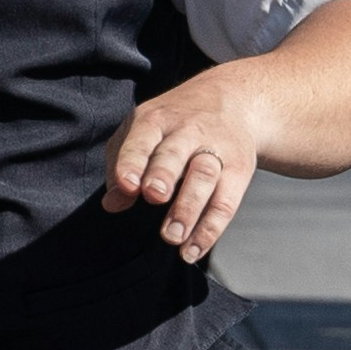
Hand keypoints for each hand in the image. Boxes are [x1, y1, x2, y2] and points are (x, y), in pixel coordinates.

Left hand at [104, 62, 284, 259]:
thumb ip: (120, 165)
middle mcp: (188, 131)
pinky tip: (192, 250)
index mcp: (156, 120)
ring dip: (188, 208)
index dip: (133, 162)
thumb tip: (112, 204)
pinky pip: (225, 203)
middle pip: (175, 153)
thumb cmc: (172, 123)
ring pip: (204, 176)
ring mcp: (216, 149)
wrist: (233, 99)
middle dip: (164, 174)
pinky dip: (209, 230)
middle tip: (155, 197)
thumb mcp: (142, 131)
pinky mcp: (238, 170)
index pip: (142, 139)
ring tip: (172, 237)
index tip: (128, 185)